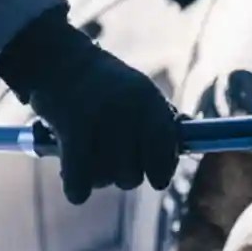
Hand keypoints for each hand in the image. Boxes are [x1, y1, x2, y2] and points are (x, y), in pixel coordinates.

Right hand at [0, 8, 179, 203]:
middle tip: (111, 160)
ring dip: (98, 177)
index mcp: (149, 99)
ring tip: (91, 158)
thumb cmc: (105, 85)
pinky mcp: (72, 128)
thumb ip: (162, 122)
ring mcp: (100, 117)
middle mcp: (128, 108)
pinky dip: (78, 188)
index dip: (162, 169)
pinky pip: (80, 178)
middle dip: (124, 175)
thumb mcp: (140, 93)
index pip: (166, 149)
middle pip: (134, 174)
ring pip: (107, 178)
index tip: (157, 179)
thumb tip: (193, 146)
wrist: (58, 60)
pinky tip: (77, 190)